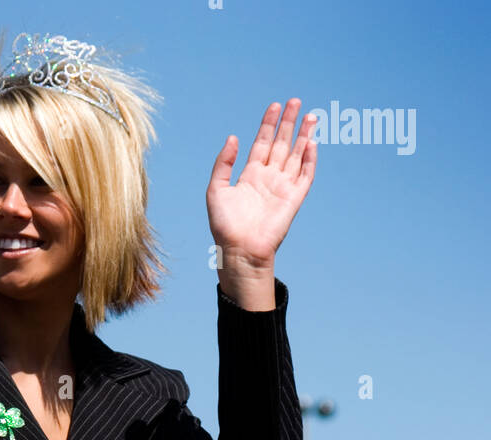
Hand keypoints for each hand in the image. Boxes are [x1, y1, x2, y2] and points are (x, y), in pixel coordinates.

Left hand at [207, 98, 316, 273]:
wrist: (239, 251)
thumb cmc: (225, 226)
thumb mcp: (216, 189)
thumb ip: (223, 162)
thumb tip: (233, 137)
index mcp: (250, 175)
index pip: (262, 142)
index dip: (269, 124)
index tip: (275, 105)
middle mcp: (268, 178)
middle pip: (282, 144)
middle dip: (289, 122)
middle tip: (296, 101)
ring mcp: (282, 188)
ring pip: (297, 155)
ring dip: (304, 135)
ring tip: (311, 115)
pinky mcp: (293, 199)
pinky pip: (305, 176)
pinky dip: (310, 160)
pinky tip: (312, 142)